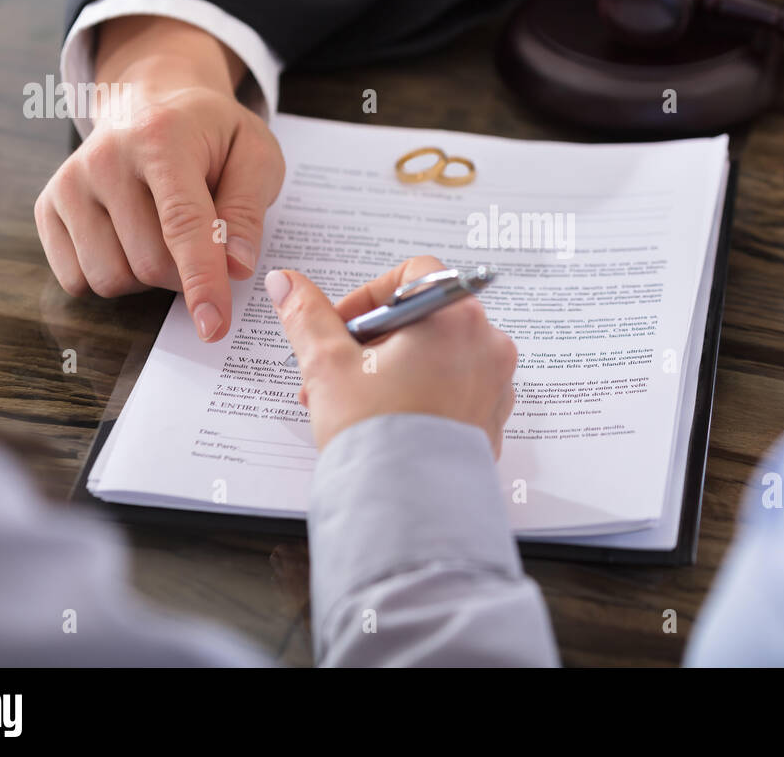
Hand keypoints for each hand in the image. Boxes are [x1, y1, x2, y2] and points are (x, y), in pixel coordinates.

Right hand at [35, 17, 284, 341]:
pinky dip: (114, 275)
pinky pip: (77, 280)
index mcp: (161, 138)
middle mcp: (104, 159)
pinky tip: (131, 239)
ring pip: (111, 279)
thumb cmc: (212, 136)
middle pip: (148, 264)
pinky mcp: (46, 207)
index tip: (214, 327)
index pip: (183, 225)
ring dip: (149, 278)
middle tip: (203, 241)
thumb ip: (249, 209)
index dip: (202, 281)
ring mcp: (68, 184)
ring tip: (164, 234)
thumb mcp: (256, 155)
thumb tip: (237, 267)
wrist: (152, 103)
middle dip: (186, 274)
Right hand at [266, 257, 517, 454]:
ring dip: (394, 367)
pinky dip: (423, 392)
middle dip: (374, 340)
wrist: (409, 508)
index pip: (414, 274)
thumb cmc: (377, 434)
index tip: (343, 325)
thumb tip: (287, 283)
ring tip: (355, 402)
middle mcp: (487, 344)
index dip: (371, 294)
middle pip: (425, 316)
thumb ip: (307, 316)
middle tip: (338, 371)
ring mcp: (496, 382)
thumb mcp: (328, 366)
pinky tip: (389, 419)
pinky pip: (456, 387)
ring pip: (439, 354)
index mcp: (456, 317)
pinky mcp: (493, 417)